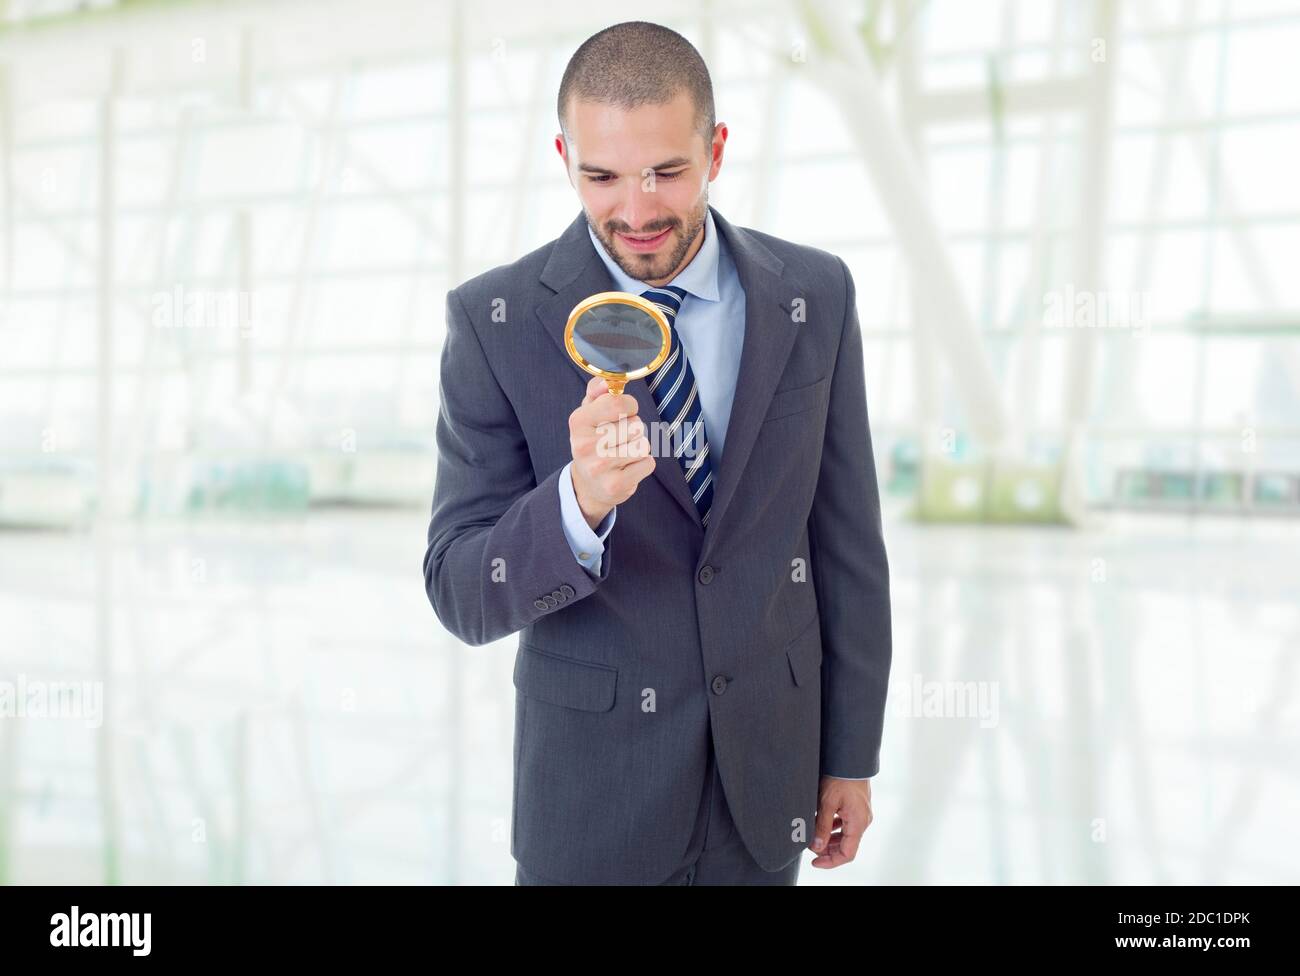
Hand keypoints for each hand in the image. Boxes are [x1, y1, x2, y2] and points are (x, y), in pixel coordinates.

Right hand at [568, 376, 655, 529]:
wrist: (588, 485)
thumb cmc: (593, 441)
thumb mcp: (589, 413)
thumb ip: (597, 390)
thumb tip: (607, 380)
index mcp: (578, 422)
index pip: (619, 403)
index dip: (629, 406)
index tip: (622, 413)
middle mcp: (585, 445)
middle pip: (636, 424)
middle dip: (633, 429)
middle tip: (617, 439)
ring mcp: (599, 468)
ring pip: (643, 444)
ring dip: (639, 446)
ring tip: (622, 453)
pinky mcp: (615, 486)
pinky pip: (648, 463)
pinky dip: (643, 464)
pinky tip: (627, 468)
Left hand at [809, 776, 872, 867]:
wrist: (850, 759)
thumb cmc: (840, 778)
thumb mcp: (827, 803)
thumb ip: (822, 826)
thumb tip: (816, 847)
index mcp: (858, 823)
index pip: (847, 854)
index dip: (831, 861)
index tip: (815, 862)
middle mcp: (863, 822)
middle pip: (846, 846)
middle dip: (828, 850)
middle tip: (810, 848)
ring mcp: (861, 815)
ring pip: (846, 836)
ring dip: (830, 839)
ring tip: (813, 837)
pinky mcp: (858, 808)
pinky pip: (847, 825)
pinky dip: (834, 828)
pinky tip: (822, 824)